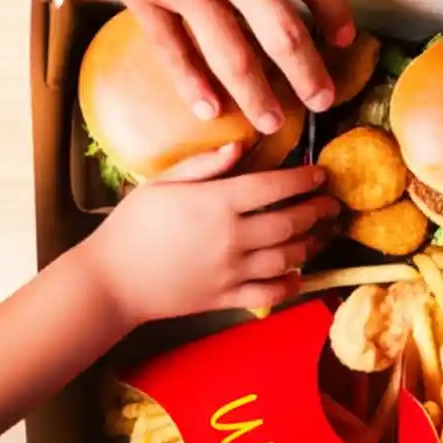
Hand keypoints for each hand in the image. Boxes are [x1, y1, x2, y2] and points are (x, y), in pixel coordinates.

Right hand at [52, 0, 353, 132]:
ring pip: (234, 56)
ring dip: (258, 96)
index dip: (335, 15)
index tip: (342, 38)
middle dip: (308, 75)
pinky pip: (175, 50)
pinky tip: (209, 109)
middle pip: (285, 34)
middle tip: (321, 99)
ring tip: (272, 121)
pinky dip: (193, 85)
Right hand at [82, 166, 338, 325]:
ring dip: (310, 244)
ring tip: (320, 234)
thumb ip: (205, 165)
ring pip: (287, 258)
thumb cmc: (133, 225)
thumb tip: (241, 145)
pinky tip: (298, 273)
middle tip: (331, 204)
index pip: (274, 187)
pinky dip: (291, 284)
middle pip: (289, 223)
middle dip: (317, 211)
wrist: (111, 280)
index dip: (303, 179)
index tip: (320, 174)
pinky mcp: (227, 298)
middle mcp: (231, 237)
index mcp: (216, 203)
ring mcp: (231, 271)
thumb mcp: (162, 182)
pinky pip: (271, 292)